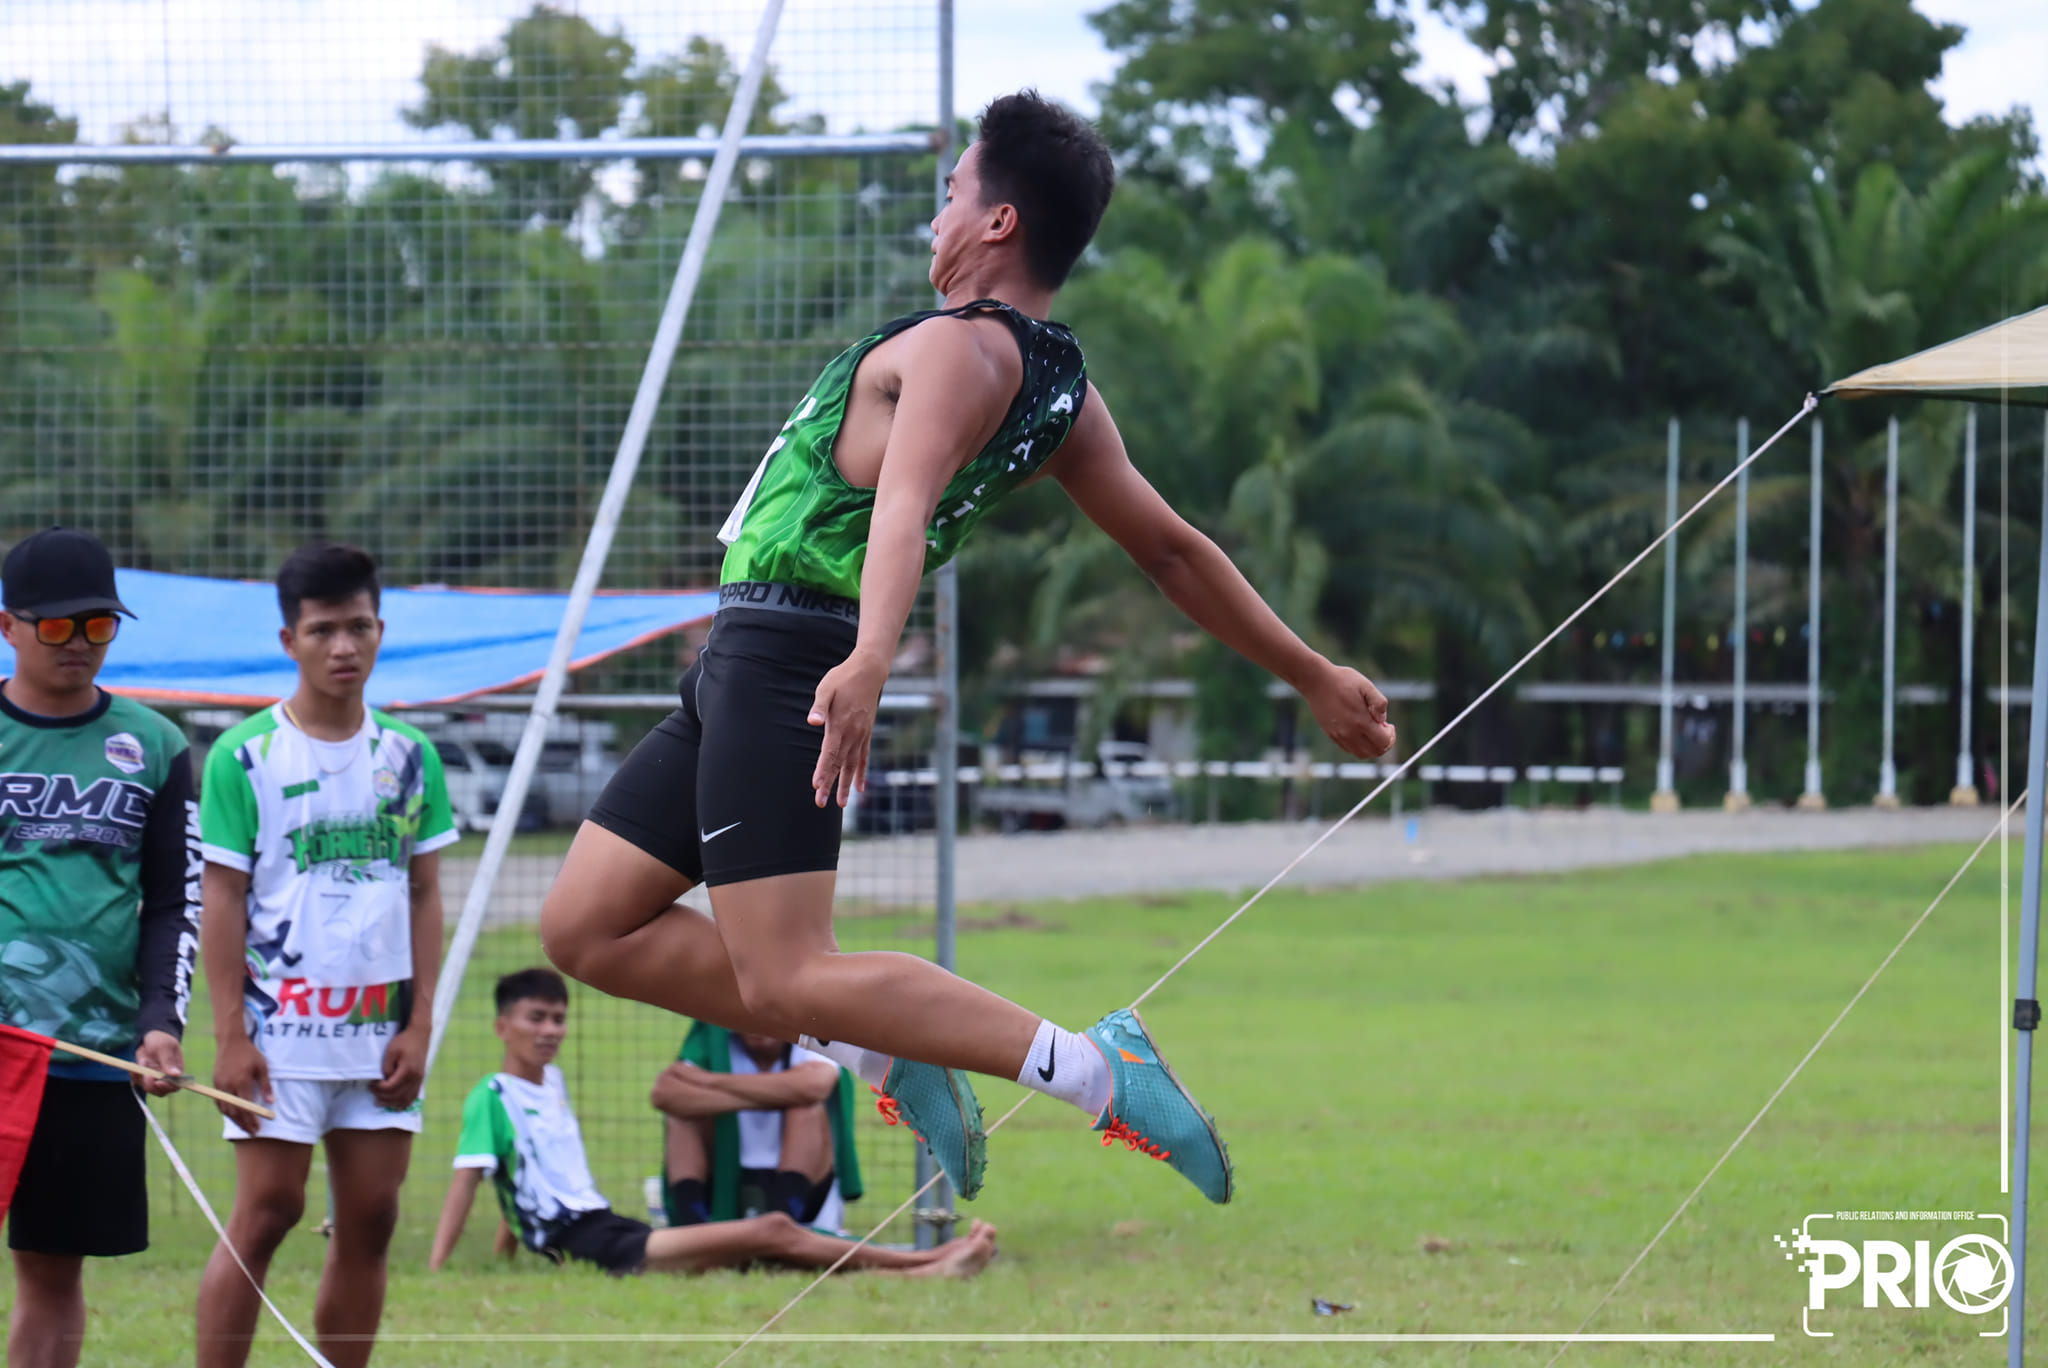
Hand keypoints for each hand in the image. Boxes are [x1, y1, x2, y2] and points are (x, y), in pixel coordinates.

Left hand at [135, 1031, 184, 1096]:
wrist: (150, 1038)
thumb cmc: (161, 1040)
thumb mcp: (164, 1047)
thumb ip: (168, 1060)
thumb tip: (176, 1074)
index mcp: (177, 1070)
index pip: (175, 1086)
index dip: (167, 1087)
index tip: (158, 1081)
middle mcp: (167, 1077)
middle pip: (160, 1091)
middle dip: (151, 1084)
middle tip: (145, 1073)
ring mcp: (155, 1078)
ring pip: (148, 1088)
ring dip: (142, 1077)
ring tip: (142, 1061)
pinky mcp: (145, 1078)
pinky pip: (138, 1082)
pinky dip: (134, 1076)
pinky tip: (134, 1065)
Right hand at [213, 1036, 271, 1135]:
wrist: (231, 1042)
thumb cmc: (250, 1054)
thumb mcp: (262, 1067)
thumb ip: (266, 1086)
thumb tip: (271, 1102)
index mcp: (241, 1082)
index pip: (246, 1107)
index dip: (252, 1119)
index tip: (258, 1128)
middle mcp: (228, 1086)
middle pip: (235, 1111)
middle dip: (244, 1124)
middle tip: (252, 1133)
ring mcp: (220, 1085)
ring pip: (225, 1109)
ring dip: (235, 1120)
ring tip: (245, 1128)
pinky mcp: (215, 1084)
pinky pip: (219, 1103)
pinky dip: (227, 1112)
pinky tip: (234, 1116)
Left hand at [372, 1025, 428, 1110]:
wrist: (419, 1035)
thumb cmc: (404, 1041)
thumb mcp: (391, 1051)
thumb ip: (387, 1067)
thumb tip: (384, 1080)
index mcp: (407, 1070)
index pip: (390, 1087)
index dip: (378, 1088)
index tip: (371, 1084)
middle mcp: (415, 1078)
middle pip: (397, 1095)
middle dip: (382, 1097)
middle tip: (372, 1092)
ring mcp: (419, 1079)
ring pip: (406, 1099)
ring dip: (392, 1103)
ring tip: (381, 1102)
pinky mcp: (420, 1079)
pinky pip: (413, 1096)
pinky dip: (404, 1103)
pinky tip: (397, 1106)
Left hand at [808, 649, 887, 807]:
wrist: (869, 671)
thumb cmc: (842, 678)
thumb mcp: (826, 688)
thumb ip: (820, 707)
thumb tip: (812, 721)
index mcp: (840, 724)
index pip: (830, 753)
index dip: (823, 771)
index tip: (817, 786)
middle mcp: (853, 733)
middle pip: (840, 764)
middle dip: (831, 784)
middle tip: (822, 803)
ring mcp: (862, 734)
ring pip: (853, 765)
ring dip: (847, 785)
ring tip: (842, 804)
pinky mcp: (867, 732)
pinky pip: (864, 757)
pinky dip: (861, 772)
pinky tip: (860, 787)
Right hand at [1304, 664, 1396, 759]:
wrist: (1316, 681)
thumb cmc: (1342, 681)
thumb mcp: (1366, 685)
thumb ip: (1379, 702)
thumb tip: (1383, 719)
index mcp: (1361, 721)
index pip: (1384, 742)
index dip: (1391, 736)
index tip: (1389, 725)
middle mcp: (1350, 733)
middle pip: (1375, 752)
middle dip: (1384, 743)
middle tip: (1383, 729)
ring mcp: (1339, 735)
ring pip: (1362, 754)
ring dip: (1372, 746)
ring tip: (1371, 731)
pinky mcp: (1331, 734)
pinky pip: (1349, 749)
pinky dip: (1359, 746)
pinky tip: (1359, 731)